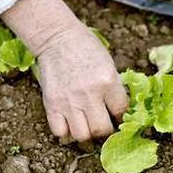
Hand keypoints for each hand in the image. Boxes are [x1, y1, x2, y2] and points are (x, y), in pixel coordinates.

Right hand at [1, 0, 127, 140]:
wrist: (57, 37)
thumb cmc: (85, 47)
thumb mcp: (108, 64)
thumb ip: (113, 89)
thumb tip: (119, 113)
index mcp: (108, 81)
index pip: (121, 112)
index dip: (120, 117)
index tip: (117, 116)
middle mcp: (89, 94)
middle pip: (101, 130)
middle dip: (104, 130)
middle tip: (102, 124)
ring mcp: (69, 101)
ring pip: (82, 135)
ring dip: (86, 134)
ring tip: (86, 125)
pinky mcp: (52, 104)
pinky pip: (60, 132)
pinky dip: (66, 132)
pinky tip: (69, 123)